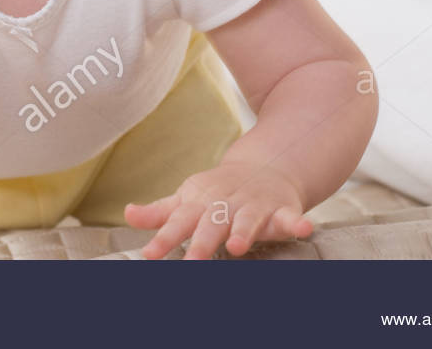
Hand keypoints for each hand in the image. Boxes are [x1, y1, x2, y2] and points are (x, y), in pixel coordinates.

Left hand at [123, 162, 312, 259]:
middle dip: (202, 244)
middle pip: (211, 224)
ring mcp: (253, 205)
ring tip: (236, 247)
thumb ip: (160, 212)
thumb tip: (128, 214)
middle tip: (191, 264)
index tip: (149, 255)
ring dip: (243, 231)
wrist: (262, 167)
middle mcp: (225, 204)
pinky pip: (290, 217)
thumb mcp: (186, 199)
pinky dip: (297, 222)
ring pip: (247, 220)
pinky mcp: (281, 209)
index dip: (164, 239)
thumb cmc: (217, 192)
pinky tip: (303, 228)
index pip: (178, 222)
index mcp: (199, 203)